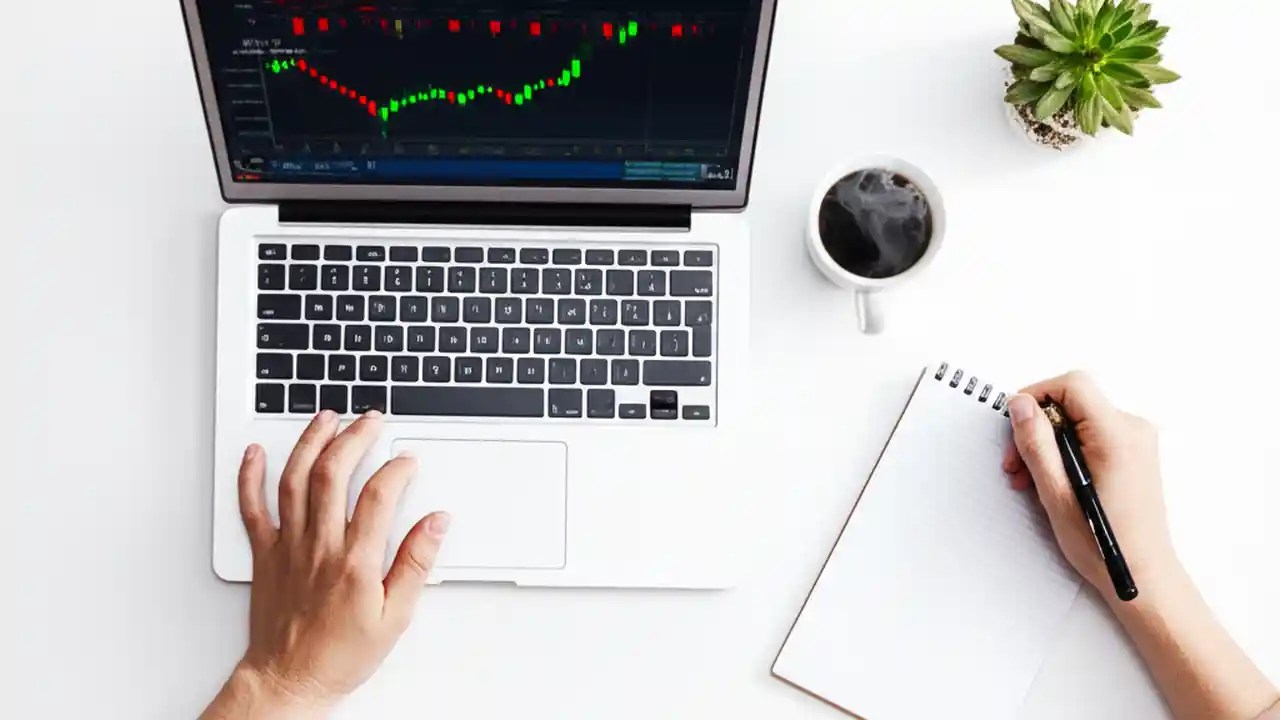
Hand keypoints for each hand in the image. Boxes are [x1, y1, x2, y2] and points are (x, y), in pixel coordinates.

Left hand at [202, 410, 449, 718]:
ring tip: (326, 419)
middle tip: (370, 421)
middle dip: (354, 438)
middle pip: (334, 474)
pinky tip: (255, 452)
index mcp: (355, 562)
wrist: (289, 680)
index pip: (379, 497)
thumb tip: (435, 524)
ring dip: (311, 442)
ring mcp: (288, 547)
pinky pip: (252, 507)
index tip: (408, 460)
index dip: (397, 470)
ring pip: (295, 479)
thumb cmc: (340, 656)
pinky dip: (249, 476)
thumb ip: (416, 564)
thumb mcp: (396, 616)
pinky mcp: (264, 554)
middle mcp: (319, 547)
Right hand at [1002, 371, 1177, 600]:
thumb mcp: (1056, 493)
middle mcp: (1132, 430)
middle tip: (1015, 463)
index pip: (1072, 385)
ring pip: (1078, 421)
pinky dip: (1066, 451)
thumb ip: (1036, 443)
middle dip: (1037, 428)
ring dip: (1048, 443)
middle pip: (1072, 403)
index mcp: (1116, 435)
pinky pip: (1091, 435)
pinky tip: (1052, 479)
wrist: (1144, 575)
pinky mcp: (1134, 453)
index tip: (1015, 423)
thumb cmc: (1104, 544)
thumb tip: (1020, 404)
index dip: (1037, 395)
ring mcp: (1137, 441)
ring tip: (1028, 478)